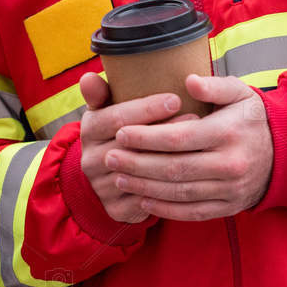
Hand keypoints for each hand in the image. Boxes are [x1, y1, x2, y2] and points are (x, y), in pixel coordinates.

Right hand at [76, 71, 190, 222]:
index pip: (116, 118)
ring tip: (198, 145)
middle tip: (197, 121)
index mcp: (89, 129)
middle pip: (130, 146)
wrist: (102, 177)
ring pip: (139, 175)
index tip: (175, 99)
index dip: (147, 109)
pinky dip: (167, 189)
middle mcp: (91, 159)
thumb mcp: (105, 109)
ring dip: (169, 160)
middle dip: (165, 133)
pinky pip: (144, 201)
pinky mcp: (115, 209)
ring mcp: (102, 187)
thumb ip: (100, 92)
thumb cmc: (115, 132)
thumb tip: (88, 76)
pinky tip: (190, 177)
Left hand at [108, 75, 274, 220]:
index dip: (147, 137)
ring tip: (118, 179)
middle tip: (109, 158)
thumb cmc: (250, 118)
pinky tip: (143, 200)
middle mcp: (230, 164)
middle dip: (137, 164)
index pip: (179, 138)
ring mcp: (230, 189)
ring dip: (144, 188)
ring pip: (179, 192)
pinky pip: (192, 212)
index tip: (121, 132)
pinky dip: (165, 209)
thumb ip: (214, 85)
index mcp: (228, 132)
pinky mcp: (228, 207)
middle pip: (173, 168)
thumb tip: (188, 80)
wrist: (283, 155)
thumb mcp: (240, 93)